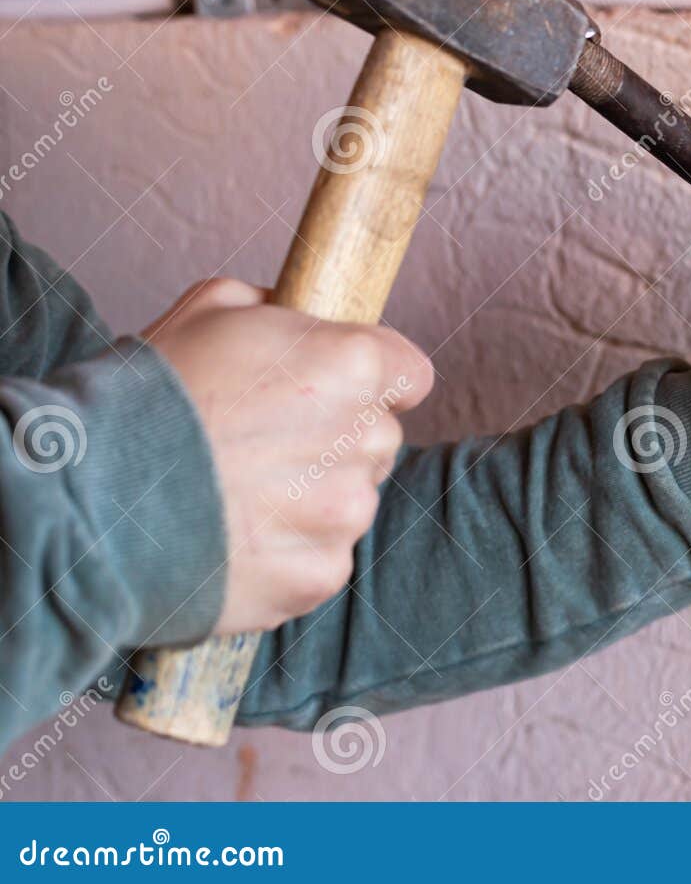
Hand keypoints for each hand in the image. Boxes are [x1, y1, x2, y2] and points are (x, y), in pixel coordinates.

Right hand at [143, 279, 432, 633]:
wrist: (87, 500)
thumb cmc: (147, 396)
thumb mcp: (209, 310)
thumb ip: (277, 308)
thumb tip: (297, 317)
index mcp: (350, 364)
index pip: (410, 373)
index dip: (376, 379)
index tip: (341, 389)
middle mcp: (362, 440)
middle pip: (377, 438)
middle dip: (335, 438)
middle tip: (263, 444)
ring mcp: (344, 514)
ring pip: (352, 499)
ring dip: (313, 497)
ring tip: (236, 493)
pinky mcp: (319, 575)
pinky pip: (324, 557)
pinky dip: (289, 552)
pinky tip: (234, 536)